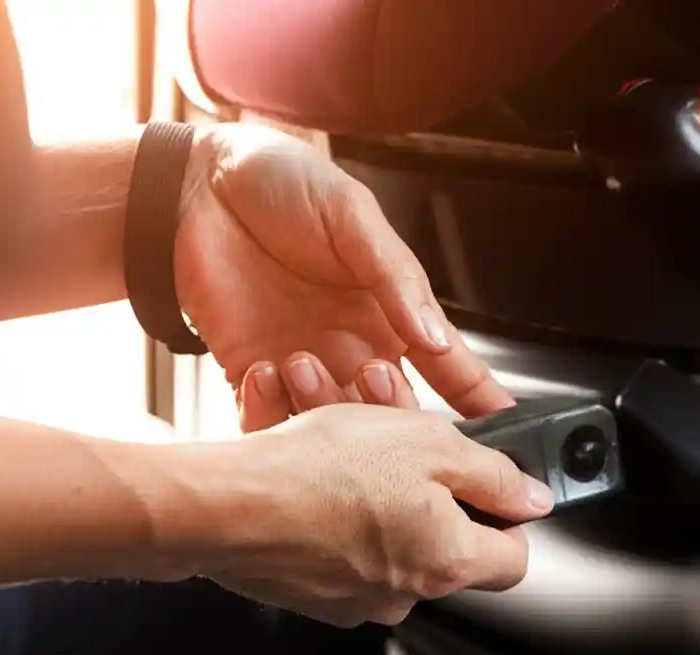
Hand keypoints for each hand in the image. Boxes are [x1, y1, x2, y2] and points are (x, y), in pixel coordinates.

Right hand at [173, 403, 553, 627]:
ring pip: (376, 511)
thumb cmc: (316, 474)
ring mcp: (349, 593)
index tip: (489, 473)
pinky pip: (327, 523)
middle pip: (436, 520)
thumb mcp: (431, 446)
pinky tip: (295, 427)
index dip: (508, 508)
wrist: (216, 508)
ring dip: (361, 452)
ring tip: (327, 399)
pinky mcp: (303, 583)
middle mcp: (403, 590)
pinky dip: (319, 479)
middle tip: (387, 405)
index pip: (512, 555)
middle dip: (415, 455)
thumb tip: (533, 499)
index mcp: (447, 563)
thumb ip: (494, 475)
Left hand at [174, 123, 512, 419]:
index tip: (503, 427)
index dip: (477, 399)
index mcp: (392, 309)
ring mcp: (305, 363)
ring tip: (303, 362)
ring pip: (334, 424)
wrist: (197, 183)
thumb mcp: (353, 215)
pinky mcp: (251, 371)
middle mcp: (354, 345)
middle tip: (374, 383)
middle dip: (392, 415)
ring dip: (325, 409)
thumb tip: (434, 335)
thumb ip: (395, 277)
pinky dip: (269, 414)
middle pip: (393, 411)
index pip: (448, 365)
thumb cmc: (282, 183)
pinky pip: (269, 419)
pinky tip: (262, 374)